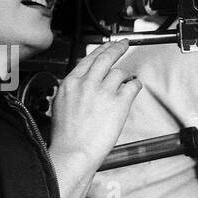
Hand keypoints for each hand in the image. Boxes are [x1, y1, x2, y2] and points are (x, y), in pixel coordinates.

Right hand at [51, 43, 141, 171]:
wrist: (73, 152)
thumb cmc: (66, 136)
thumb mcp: (61, 105)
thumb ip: (73, 90)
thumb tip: (84, 82)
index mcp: (71, 83)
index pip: (89, 58)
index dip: (101, 50)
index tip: (107, 46)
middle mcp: (87, 83)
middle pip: (106, 57)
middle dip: (117, 48)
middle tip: (123, 45)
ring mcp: (104, 91)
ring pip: (120, 72)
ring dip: (126, 75)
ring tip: (127, 81)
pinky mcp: (119, 102)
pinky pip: (133, 85)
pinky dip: (136, 85)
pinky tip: (134, 88)